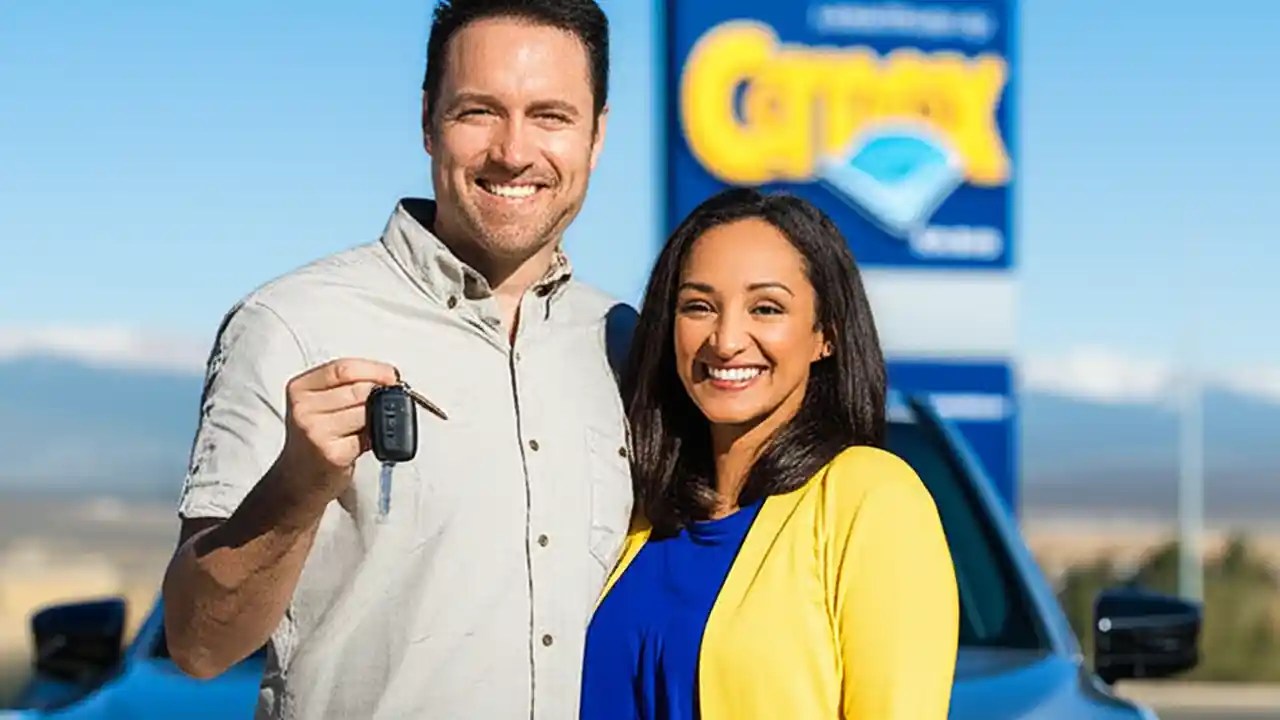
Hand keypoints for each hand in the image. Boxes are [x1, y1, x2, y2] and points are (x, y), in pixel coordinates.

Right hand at [272, 358, 399, 514]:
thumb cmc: (314, 437)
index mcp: (299, 388)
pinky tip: (362, 442)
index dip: (374, 370)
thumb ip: (345, 386)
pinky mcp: (332, 454)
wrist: (298, 479)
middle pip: (358, 390)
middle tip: (383, 404)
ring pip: (366, 412)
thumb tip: (387, 377)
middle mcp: (303, 409)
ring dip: (376, 419)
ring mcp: (316, 432)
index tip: (391, 375)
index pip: (342, 368)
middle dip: (379, 396)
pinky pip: (367, 437)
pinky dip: (373, 438)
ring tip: (365, 427)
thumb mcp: (318, 403)